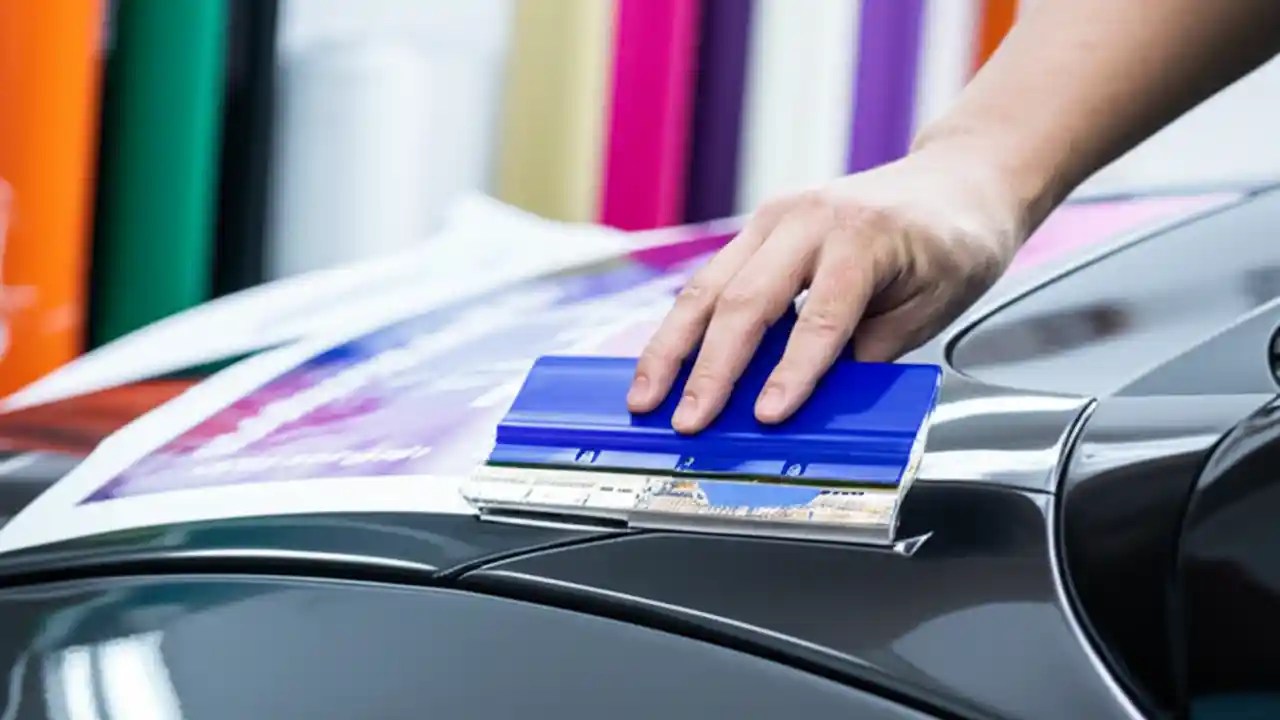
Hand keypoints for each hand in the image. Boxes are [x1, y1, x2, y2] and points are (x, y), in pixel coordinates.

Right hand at [626, 147, 1028, 433]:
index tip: (766, 417)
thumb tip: (816, 404)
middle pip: (745, 299)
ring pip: (709, 286)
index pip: (821, 315)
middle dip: (710, 368)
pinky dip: (684, 324)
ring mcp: (776, 217)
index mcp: (863, 235)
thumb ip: (872, 351)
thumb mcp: (934, 304)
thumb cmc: (951, 242)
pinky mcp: (759, 229)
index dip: (792, 372)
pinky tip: (661, 361)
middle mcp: (809, 218)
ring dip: (672, 347)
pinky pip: (713, 278)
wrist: (955, 180)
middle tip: (688, 420)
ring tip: (646, 394)